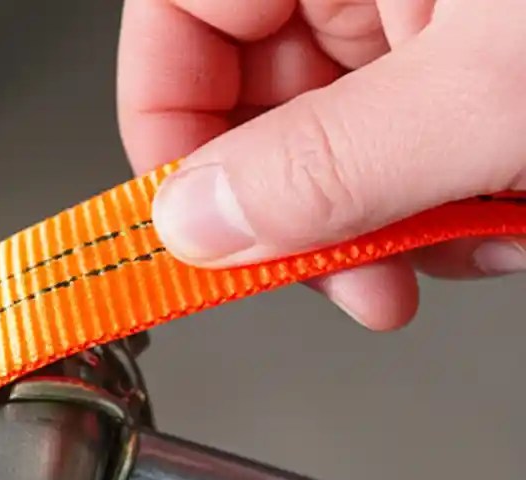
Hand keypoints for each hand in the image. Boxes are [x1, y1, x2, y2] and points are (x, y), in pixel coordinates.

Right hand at [117, 0, 525, 329]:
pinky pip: (406, 139)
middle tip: (346, 276)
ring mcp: (421, 10)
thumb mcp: (483, 94)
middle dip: (304, 210)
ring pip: (332, 138)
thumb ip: (329, 163)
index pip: (173, 21)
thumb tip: (198, 226)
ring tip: (465, 241)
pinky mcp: (470, 52)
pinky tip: (500, 215)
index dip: (165, 133)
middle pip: (251, 99)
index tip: (196, 236)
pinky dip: (444, 196)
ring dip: (388, 220)